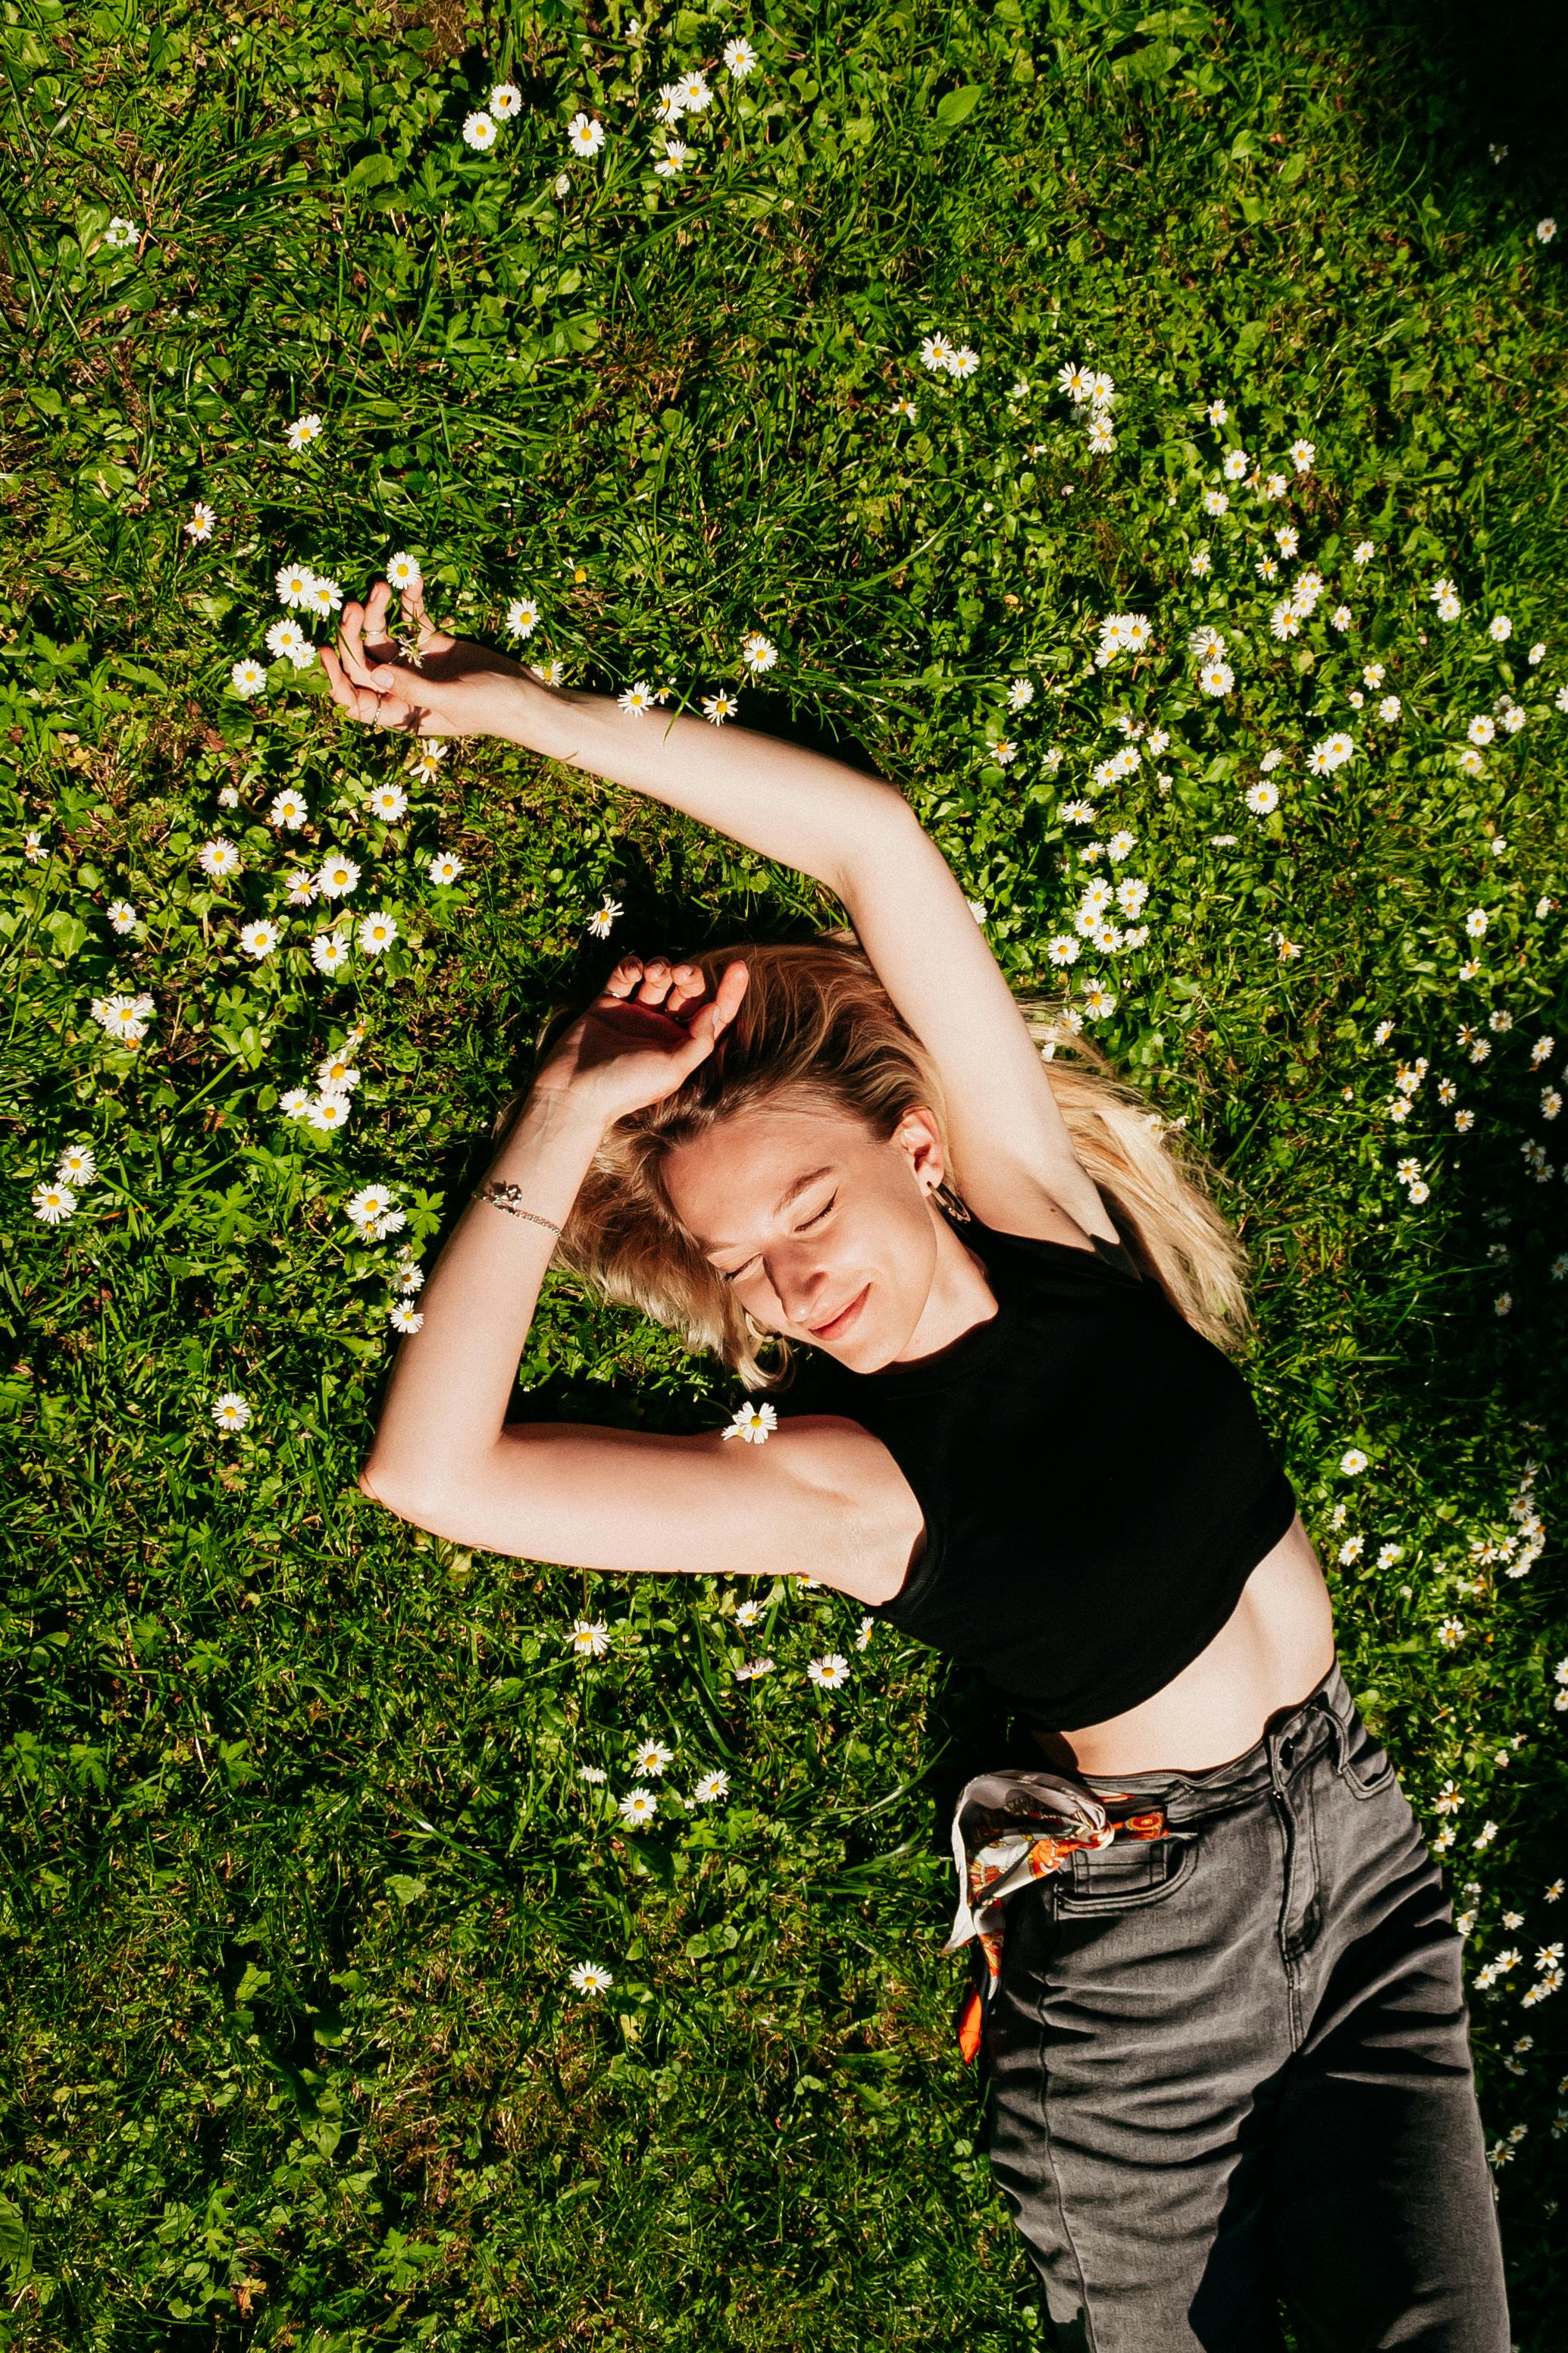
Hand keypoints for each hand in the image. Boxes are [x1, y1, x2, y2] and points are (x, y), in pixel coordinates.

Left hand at [319, 578, 537, 741]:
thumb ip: (411, 688)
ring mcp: (416, 664)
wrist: (527, 696)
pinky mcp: (434, 644)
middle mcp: (401, 687)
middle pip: (364, 659)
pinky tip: (413, 583)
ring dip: (378, 610)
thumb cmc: (491, 709)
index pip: (354, 699)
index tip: (323, 650)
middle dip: (355, 632)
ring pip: (383, 635)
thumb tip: (373, 674)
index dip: (334, 678)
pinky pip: (413, 621)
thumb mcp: (450, 700)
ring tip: (382, 586)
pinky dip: (410, 602)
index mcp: (400, 711)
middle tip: (357, 604)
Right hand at [534, 956, 749, 1125]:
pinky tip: (632, 972)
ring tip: (653, 973)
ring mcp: (633, 1015)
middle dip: (688, 975)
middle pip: (685, 990)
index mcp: (681, 1046)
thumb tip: (716, 1008)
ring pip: (656, 979)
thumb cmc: (627, 1087)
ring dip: (660, 967)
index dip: (729, 992)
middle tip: (681, 972)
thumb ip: (700, 1041)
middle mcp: (660, 1029)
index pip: (713, 1015)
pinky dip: (630, 967)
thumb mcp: (674, 1070)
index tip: (739, 967)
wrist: (575, 1091)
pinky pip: (622, 976)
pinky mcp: (606, 1005)